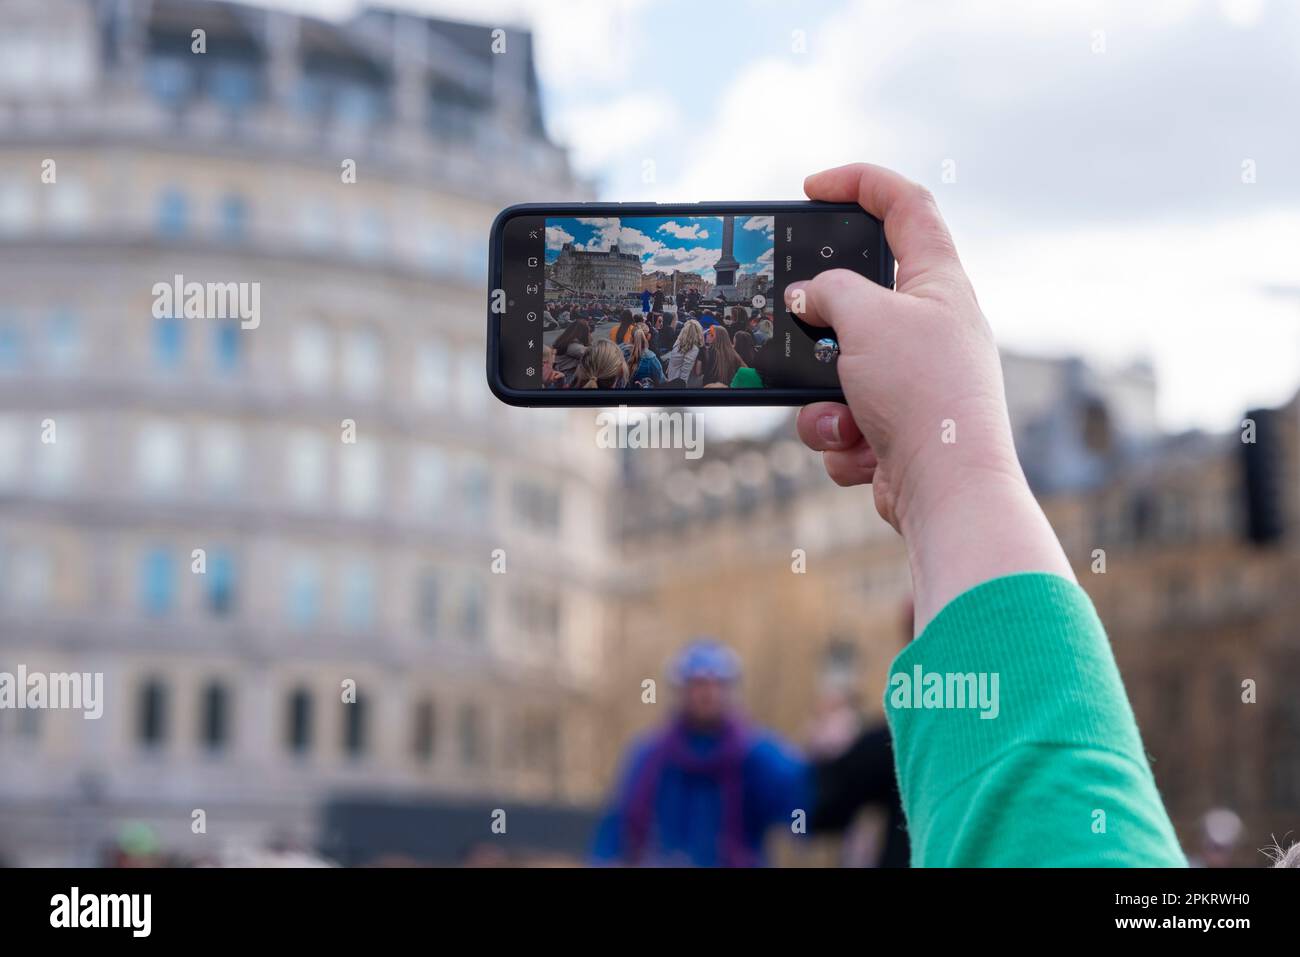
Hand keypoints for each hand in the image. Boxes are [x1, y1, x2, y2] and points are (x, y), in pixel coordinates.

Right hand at [791, 163, 1073, 631]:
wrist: (947, 490)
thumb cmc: (922, 393)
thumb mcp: (867, 318)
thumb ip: (829, 291)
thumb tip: (807, 298)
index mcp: (940, 283)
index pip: (906, 206)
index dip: (860, 183)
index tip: (812, 188)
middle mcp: (930, 327)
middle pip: (857, 301)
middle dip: (820, 327)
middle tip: (796, 329)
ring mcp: (911, 380)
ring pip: (837, 371)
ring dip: (824, 403)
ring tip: (847, 423)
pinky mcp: (894, 427)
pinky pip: (843, 420)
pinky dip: (843, 440)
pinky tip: (868, 454)